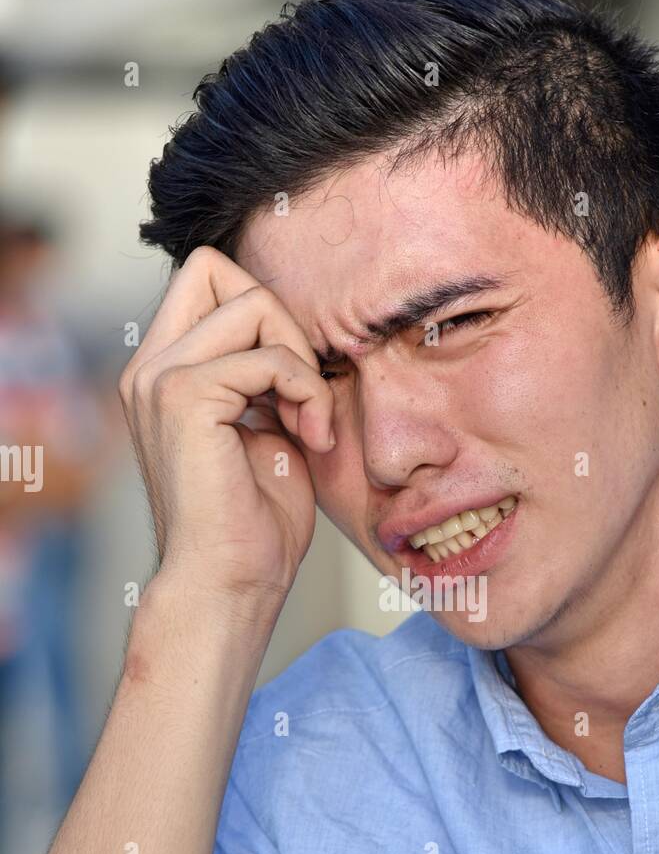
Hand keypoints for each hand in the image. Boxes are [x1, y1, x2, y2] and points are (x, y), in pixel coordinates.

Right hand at [118, 245, 333, 610]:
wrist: (231, 583)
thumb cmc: (254, 525)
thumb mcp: (267, 430)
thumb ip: (268, 376)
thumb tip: (297, 335)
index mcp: (163, 372)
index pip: (208, 279)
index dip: (265, 316)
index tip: (294, 385)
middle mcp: (150, 368)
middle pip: (219, 269)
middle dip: (281, 321)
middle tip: (304, 391)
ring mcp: (160, 378)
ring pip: (253, 303)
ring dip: (302, 361)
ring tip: (312, 423)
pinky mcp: (184, 396)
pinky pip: (269, 355)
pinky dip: (307, 389)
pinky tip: (312, 437)